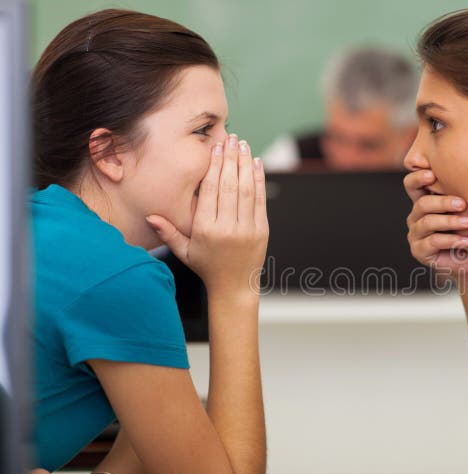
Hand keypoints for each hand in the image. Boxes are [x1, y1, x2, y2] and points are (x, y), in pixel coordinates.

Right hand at [146, 134, 268, 296]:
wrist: (234, 286)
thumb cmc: (206, 267)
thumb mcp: (183, 251)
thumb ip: (167, 232)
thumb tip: (150, 216)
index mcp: (205, 230)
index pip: (211, 190)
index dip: (214, 166)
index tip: (215, 147)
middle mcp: (227, 228)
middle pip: (229, 185)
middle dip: (230, 159)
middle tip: (231, 138)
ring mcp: (247, 229)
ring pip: (246, 189)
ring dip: (245, 164)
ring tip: (242, 145)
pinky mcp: (262, 230)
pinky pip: (260, 200)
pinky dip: (259, 180)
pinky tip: (256, 164)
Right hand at [404, 169, 467, 275]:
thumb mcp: (467, 208)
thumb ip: (462, 192)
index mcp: (424, 200)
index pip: (412, 185)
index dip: (418, 177)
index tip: (432, 174)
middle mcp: (416, 216)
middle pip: (422, 204)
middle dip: (443, 202)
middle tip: (463, 204)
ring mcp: (416, 234)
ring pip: (428, 222)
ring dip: (450, 221)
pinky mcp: (419, 251)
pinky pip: (433, 242)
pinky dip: (452, 240)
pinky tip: (467, 240)